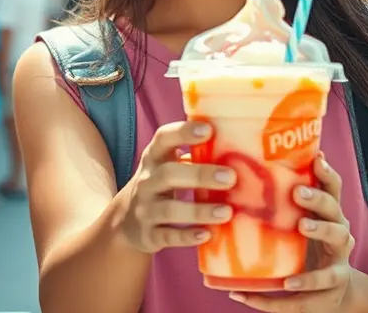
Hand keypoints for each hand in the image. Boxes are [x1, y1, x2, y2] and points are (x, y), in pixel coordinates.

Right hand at [115, 120, 236, 253]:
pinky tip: (207, 235)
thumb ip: (194, 157)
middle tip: (231, 177)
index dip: (183, 132)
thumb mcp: (168, 166)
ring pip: (169, 210)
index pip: (163, 139)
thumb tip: (240, 147)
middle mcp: (146, 182)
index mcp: (154, 158)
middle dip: (200, 175)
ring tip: (227, 212)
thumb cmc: (161, 185)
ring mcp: (145, 209)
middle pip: (169, 174)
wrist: (127, 221)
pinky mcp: (149, 235)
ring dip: (199, 211)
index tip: (208, 129)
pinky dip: (187, 237)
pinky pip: (168, 236)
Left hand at [231, 152, 355, 311]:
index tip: (316, 158)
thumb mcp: (299, 227)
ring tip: (302, 225)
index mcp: (329, 216)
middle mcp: (339, 234)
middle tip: (298, 192)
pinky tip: (281, 285)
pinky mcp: (332, 288)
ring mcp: (339, 261)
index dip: (327, 174)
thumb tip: (241, 180)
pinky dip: (299, 286)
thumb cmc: (307, 250)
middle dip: (318, 200)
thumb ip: (281, 210)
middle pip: (335, 212)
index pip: (333, 190)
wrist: (330, 294)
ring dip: (320, 231)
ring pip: (336, 242)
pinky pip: (314, 289)